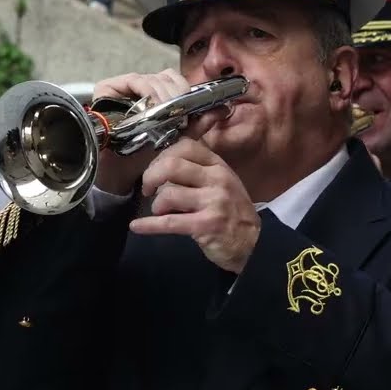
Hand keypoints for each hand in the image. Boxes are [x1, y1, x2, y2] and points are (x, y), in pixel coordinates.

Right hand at [90, 69, 191, 195]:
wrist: (122, 173)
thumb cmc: (147, 155)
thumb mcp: (179, 139)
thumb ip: (199, 124)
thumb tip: (225, 107)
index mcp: (156, 93)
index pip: (174, 79)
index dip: (185, 88)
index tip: (194, 104)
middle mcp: (139, 86)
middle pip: (164, 76)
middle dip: (177, 93)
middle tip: (183, 112)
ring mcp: (122, 86)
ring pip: (151, 78)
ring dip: (164, 94)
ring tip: (169, 113)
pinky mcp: (107, 88)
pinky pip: (133, 80)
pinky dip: (147, 91)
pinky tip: (153, 108)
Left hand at [131, 136, 260, 273]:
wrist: (253, 243)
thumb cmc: (232, 211)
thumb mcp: (222, 182)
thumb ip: (198, 169)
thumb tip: (163, 161)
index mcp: (218, 166)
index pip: (185, 146)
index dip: (163, 156)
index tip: (156, 169)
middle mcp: (217, 179)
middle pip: (172, 166)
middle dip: (151, 176)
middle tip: (148, 189)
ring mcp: (213, 202)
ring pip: (168, 194)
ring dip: (156, 205)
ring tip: (160, 212)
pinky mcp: (206, 225)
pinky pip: (169, 222)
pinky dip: (149, 225)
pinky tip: (137, 227)